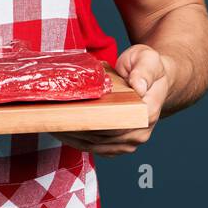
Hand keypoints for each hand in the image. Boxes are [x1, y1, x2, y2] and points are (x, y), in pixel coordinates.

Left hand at [51, 44, 168, 155]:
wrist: (156, 79)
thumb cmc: (150, 67)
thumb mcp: (149, 60)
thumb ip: (144, 72)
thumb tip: (138, 86)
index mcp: (147, 114)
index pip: (115, 125)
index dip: (90, 121)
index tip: (69, 114)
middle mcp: (139, 133)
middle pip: (101, 137)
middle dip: (75, 129)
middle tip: (51, 118)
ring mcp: (129, 141)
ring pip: (96, 145)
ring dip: (73, 137)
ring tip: (51, 124)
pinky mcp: (119, 144)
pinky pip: (96, 147)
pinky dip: (77, 141)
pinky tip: (62, 131)